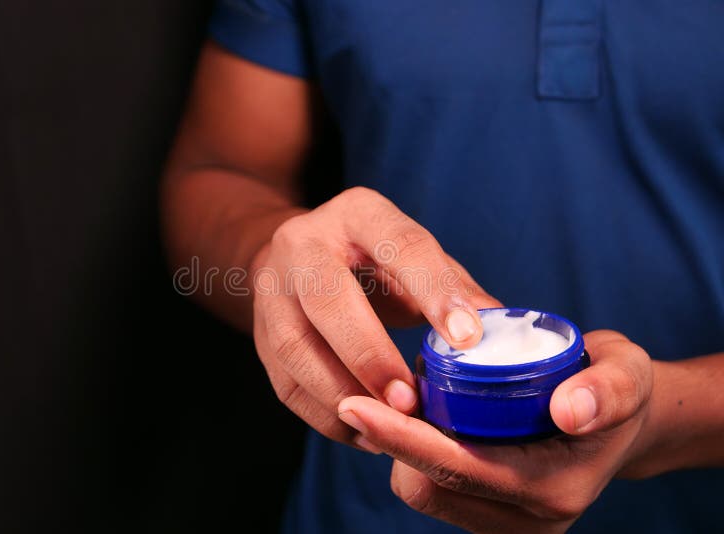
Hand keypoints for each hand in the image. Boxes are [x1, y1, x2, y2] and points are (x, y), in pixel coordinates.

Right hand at [251, 186, 499, 449]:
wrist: (298, 258)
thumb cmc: (372, 260)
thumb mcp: (414, 257)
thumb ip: (454, 288)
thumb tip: (504, 334)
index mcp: (357, 213)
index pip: (399, 245)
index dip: (434, 292)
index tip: (468, 340)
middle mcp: (303, 244)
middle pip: (328, 297)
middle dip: (370, 354)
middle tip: (411, 402)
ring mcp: (272, 290)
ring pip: (296, 347)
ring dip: (343, 394)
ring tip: (390, 427)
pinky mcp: (260, 334)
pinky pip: (286, 383)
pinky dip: (326, 417)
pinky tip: (364, 434)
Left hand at [337, 330, 653, 532]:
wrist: (618, 421)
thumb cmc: (613, 386)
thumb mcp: (626, 372)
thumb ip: (608, 388)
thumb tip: (569, 411)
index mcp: (552, 489)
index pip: (456, 468)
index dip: (400, 436)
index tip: (355, 404)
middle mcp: (526, 521)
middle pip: (425, 487)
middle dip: (391, 440)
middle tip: (383, 387)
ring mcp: (506, 525)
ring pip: (422, 491)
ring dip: (402, 447)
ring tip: (414, 398)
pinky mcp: (489, 517)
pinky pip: (433, 490)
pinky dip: (416, 456)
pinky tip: (425, 419)